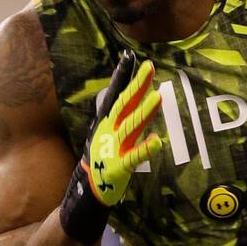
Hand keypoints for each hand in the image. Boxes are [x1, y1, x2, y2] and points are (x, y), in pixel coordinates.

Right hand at [59, 51, 162, 243]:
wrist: (87, 190)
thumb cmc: (101, 159)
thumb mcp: (106, 134)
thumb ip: (118, 115)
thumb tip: (125, 94)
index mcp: (106, 123)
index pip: (115, 94)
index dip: (122, 75)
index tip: (131, 56)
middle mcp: (108, 131)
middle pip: (124, 104)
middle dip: (137, 85)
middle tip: (150, 66)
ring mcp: (112, 148)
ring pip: (130, 126)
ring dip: (144, 112)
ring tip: (159, 97)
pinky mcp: (118, 167)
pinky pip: (134, 157)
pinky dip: (145, 150)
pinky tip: (158, 142)